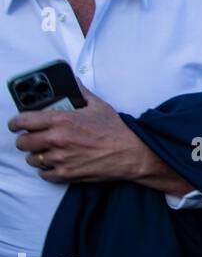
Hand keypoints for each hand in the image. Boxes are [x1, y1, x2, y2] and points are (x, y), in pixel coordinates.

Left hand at [9, 85, 156, 183]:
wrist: (131, 153)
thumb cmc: (116, 131)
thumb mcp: (98, 106)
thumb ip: (80, 93)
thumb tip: (73, 82)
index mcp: (62, 120)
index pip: (23, 120)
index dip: (15, 123)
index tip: (16, 124)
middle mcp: (57, 139)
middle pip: (23, 142)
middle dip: (26, 139)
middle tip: (34, 138)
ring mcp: (60, 158)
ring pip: (32, 159)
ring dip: (37, 155)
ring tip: (47, 151)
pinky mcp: (66, 174)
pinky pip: (44, 174)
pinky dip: (48, 169)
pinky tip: (57, 163)